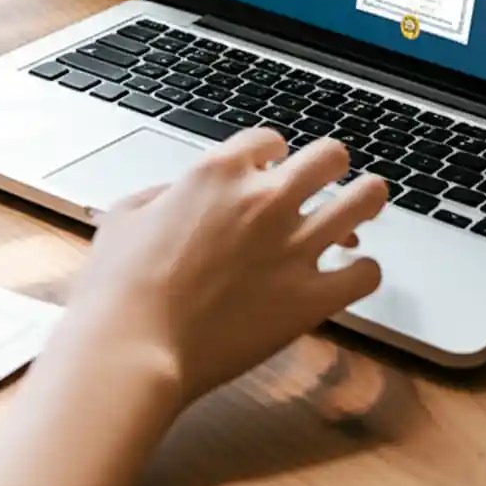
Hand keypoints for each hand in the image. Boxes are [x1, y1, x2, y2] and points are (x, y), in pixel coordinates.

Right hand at [0, 129, 386, 485]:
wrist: (132, 345)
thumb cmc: (118, 287)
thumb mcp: (123, 217)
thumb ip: (160, 194)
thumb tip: (175, 194)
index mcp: (219, 172)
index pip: (270, 139)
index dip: (272, 154)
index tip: (271, 169)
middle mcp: (266, 199)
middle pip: (331, 156)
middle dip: (331, 166)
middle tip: (329, 181)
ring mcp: (295, 246)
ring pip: (366, 200)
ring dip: (367, 200)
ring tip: (365, 207)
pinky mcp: (312, 298)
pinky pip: (368, 273)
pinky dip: (363, 271)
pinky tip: (350, 274)